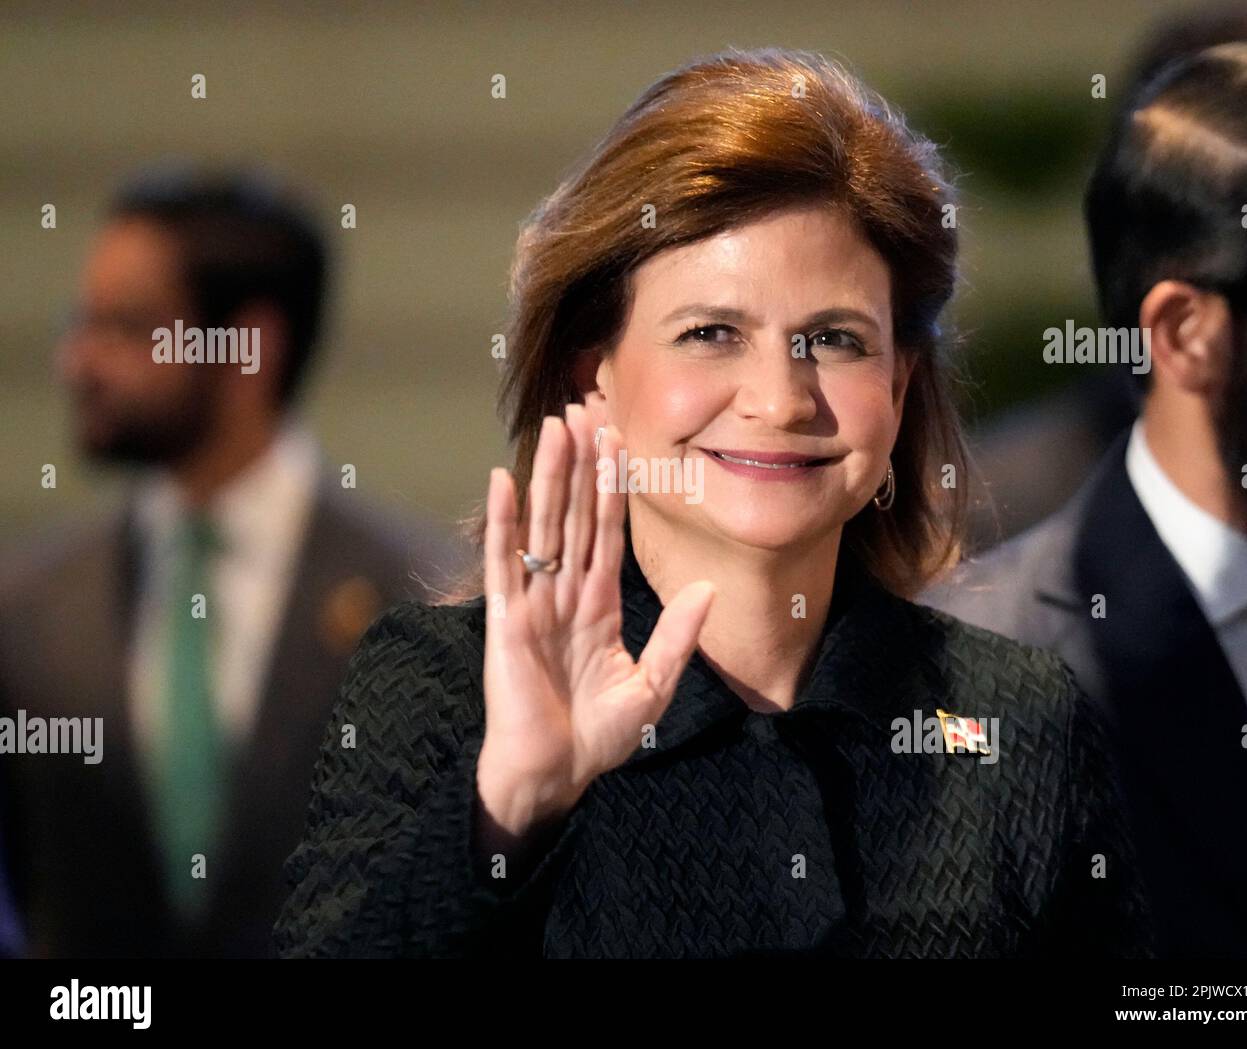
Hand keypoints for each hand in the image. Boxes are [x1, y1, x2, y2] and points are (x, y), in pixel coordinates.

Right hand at [477, 398, 715, 839]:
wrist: (554, 773)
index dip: (613, 484)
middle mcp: (566, 593)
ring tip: (555, 426)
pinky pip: (504, 563)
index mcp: (600, 604)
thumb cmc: (598, 737)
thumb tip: (707, 589)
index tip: (616, 438)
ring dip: (550, 475)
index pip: (607, 530)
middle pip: (576, 514)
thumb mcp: (652, 686)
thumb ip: (677, 636)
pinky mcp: (506, 621)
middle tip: (583, 408)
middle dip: (580, 462)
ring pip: (545, 525)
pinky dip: (504, 523)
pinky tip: (504, 480)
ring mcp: (535, 602)